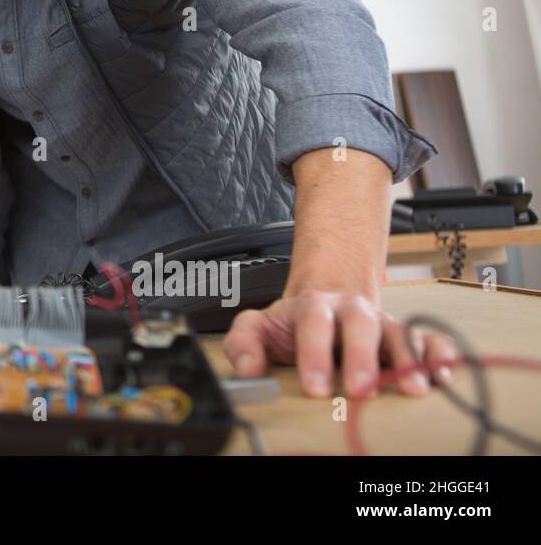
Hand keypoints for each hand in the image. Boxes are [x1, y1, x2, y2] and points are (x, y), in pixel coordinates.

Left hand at [222, 289, 457, 398]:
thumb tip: (247, 371)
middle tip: (360, 391)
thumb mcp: (259, 325)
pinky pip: (430, 340)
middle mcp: (352, 311)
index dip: (314, 354)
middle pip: (360, 325)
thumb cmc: (295, 322)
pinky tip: (442, 376)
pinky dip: (439, 355)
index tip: (314, 387)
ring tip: (413, 389)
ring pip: (399, 332)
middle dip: (362, 358)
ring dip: (408, 360)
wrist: (328, 295)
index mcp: (314, 307)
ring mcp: (383, 322)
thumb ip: (244, 343)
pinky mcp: (406, 336)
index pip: (313, 324)